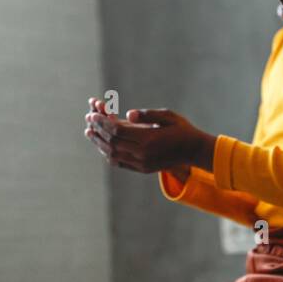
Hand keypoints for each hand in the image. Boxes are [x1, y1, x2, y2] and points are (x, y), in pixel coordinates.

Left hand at [84, 100, 215, 173]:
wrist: (194, 151)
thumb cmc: (182, 129)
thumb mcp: (168, 116)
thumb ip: (148, 115)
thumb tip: (128, 114)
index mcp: (149, 140)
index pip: (117, 131)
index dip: (103, 122)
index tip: (93, 113)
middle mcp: (143, 154)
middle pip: (112, 143)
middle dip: (98, 130)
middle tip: (88, 119)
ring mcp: (142, 164)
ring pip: (113, 155)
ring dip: (100, 143)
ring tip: (90, 133)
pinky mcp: (143, 168)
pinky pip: (120, 163)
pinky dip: (109, 154)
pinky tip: (103, 145)